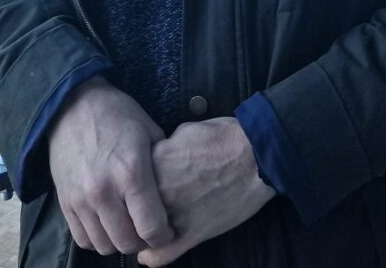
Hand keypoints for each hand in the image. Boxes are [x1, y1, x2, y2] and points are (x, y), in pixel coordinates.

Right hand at [47, 76, 174, 257]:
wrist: (73, 106)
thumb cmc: (119, 115)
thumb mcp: (150, 132)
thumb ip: (163, 166)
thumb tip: (178, 192)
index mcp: (131, 172)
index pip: (151, 227)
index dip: (164, 236)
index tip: (169, 230)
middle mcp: (104, 191)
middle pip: (128, 243)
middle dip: (144, 242)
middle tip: (150, 231)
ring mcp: (81, 199)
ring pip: (104, 245)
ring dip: (120, 242)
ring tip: (130, 228)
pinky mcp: (65, 202)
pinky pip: (83, 239)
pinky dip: (98, 239)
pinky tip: (109, 225)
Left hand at [136, 118, 275, 266]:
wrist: (258, 156)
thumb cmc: (226, 138)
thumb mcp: (186, 131)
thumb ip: (165, 149)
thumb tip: (159, 158)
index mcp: (154, 163)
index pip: (127, 179)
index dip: (134, 181)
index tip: (141, 182)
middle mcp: (158, 192)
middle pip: (130, 208)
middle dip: (135, 207)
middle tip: (146, 204)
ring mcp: (174, 215)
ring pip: (141, 234)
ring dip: (142, 231)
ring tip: (147, 228)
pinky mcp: (193, 234)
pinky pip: (161, 255)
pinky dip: (153, 256)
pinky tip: (151, 253)